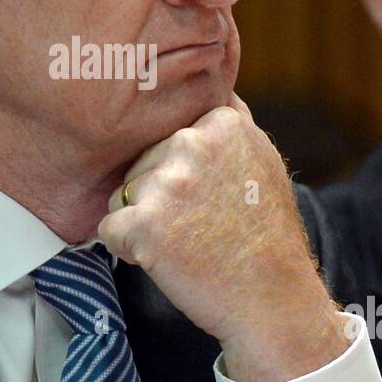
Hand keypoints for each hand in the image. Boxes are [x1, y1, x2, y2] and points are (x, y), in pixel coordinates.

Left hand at [97, 94, 348, 381]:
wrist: (273, 300)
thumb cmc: (267, 236)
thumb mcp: (263, 161)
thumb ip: (230, 123)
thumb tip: (209, 82)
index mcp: (221, 122)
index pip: (169, 136)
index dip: (183, 174)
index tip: (214, 200)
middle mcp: (192, 144)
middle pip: (143, 163)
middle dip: (160, 196)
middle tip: (201, 227)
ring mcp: (166, 182)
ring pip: (124, 194)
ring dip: (144, 221)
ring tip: (188, 243)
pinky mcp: (143, 224)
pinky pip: (109, 229)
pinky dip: (127, 249)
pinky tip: (166, 260)